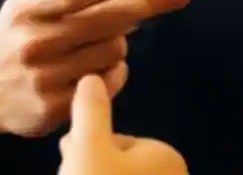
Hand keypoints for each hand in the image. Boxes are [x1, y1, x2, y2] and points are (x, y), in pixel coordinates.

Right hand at [0, 0, 189, 153]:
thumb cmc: (17, 34)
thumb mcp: (33, 2)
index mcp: (27, 9)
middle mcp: (34, 43)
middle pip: (105, 21)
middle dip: (147, 3)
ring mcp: (46, 78)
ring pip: (114, 51)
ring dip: (121, 40)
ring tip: (102, 38)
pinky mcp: (55, 108)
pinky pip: (109, 81)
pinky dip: (115, 68)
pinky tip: (98, 64)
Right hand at [58, 74, 187, 174]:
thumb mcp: (88, 147)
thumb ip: (91, 110)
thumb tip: (92, 77)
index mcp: (166, 154)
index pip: (118, 139)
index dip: (88, 146)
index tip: (67, 153)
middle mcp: (175, 173)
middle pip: (120, 162)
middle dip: (94, 164)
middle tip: (71, 171)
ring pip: (122, 174)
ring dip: (98, 173)